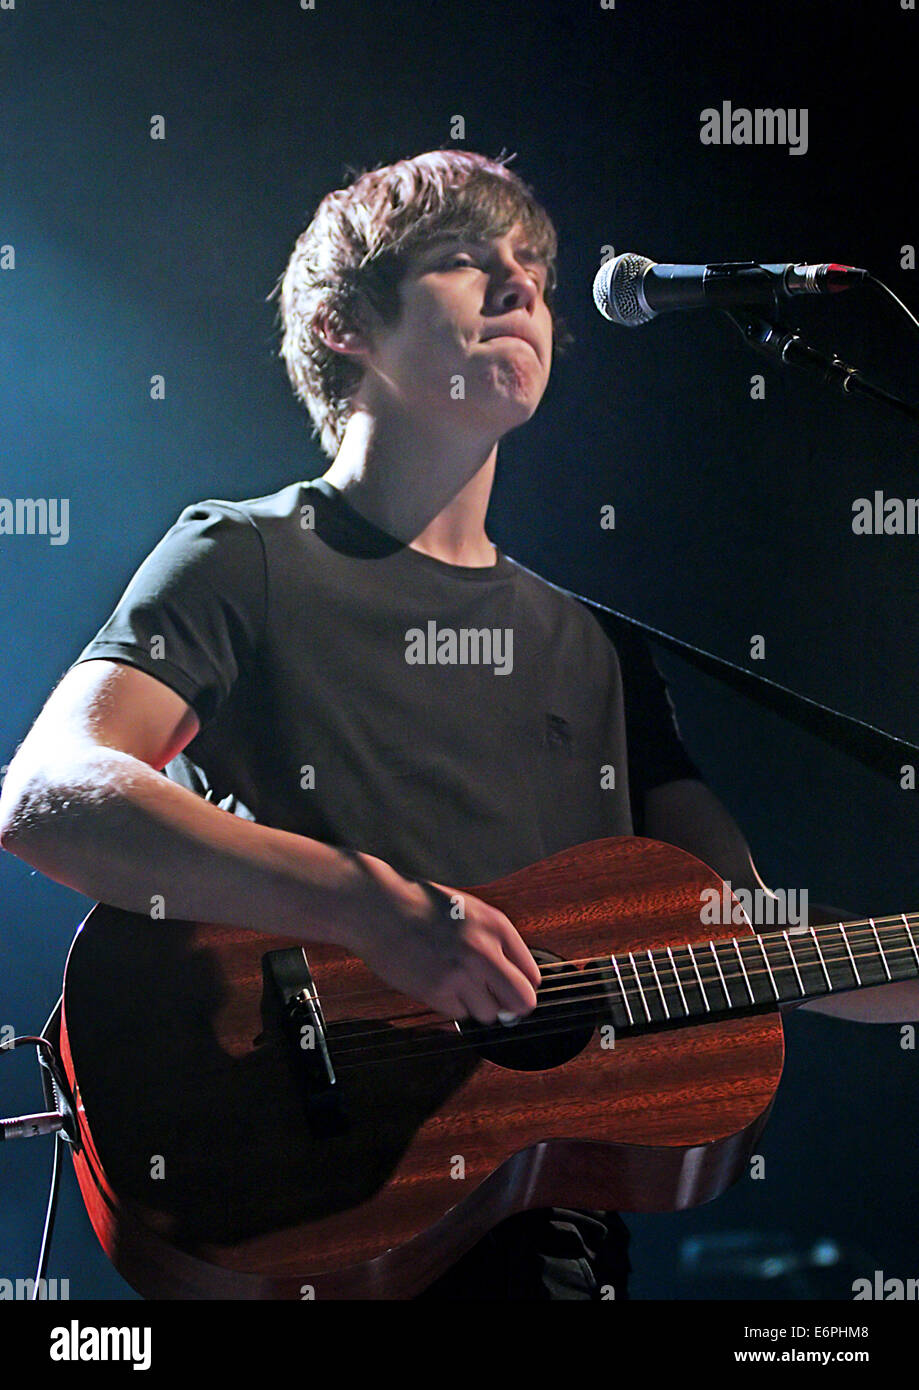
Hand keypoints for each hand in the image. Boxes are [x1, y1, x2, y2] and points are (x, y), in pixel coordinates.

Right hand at [343, 853, 541, 1024]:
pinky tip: (438, 983)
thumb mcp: (470, 911)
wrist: (379, 908)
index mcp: (496, 927)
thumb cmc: (421, 907)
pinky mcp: (436, 991)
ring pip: (490, 1014)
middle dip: (512, 1006)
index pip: (532, 975)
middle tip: (499, 1002)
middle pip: (521, 1002)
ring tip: (459, 986)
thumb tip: (516, 978)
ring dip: (477, 1006)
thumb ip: (496, 941)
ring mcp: (461, 973)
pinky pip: (459, 1015)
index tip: (511, 988)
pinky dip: (451, 1006)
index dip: (522, 985)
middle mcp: (484, 951)